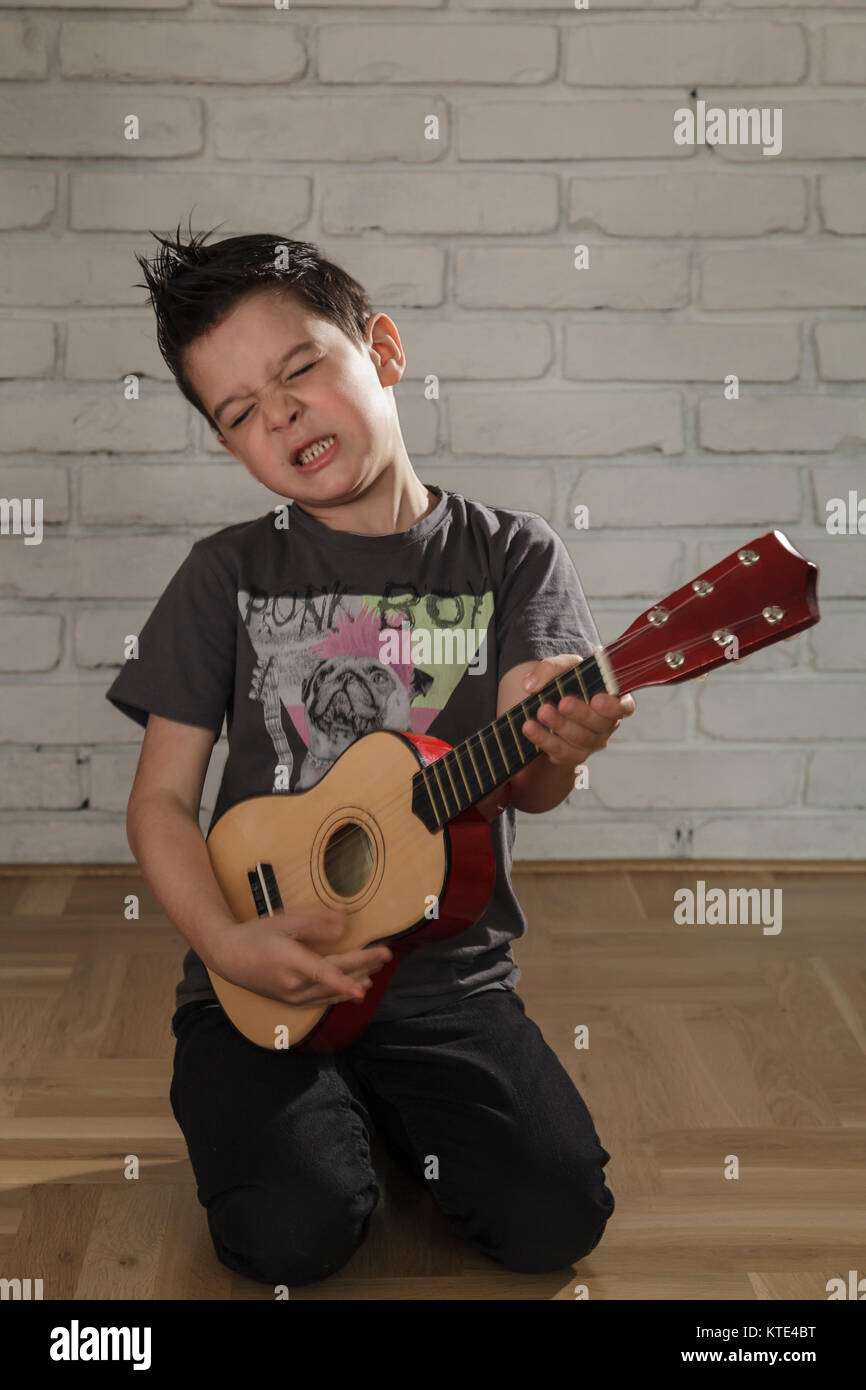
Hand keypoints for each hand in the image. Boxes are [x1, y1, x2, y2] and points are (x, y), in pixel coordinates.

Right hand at [207, 908, 392, 1007]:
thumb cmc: (256, 936)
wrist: (229, 957)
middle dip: (364, 966)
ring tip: (375, 972)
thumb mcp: (284, 921)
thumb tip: (344, 923)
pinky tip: (355, 991)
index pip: (327, 970)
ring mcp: (293, 996)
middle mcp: (294, 985)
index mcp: (292, 962)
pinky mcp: (292, 1001)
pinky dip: (340, 994)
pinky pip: (322, 1000)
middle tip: (385, 955)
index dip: (351, 974)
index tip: (372, 969)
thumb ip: (316, 923)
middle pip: (337, 978)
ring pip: (332, 992)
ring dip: (355, 981)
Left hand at [521, 655, 635, 772]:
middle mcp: (606, 724)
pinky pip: (560, 751)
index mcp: (612, 700)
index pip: (624, 707)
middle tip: (563, 703)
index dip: (613, 706)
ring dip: (560, 725)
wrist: (547, 708)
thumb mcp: (561, 668)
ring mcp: (591, 743)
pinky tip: (530, 728)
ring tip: (542, 712)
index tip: (596, 699)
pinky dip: (543, 739)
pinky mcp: (572, 755)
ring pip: (580, 739)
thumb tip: (531, 684)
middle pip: (600, 724)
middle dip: (581, 714)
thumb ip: (549, 668)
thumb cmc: (565, 684)